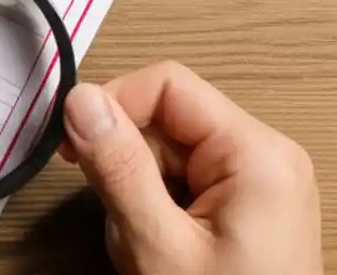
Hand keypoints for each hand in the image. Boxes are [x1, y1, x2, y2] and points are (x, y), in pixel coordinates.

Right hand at [62, 62, 321, 274]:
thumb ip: (119, 168)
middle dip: (126, 160)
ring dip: (138, 191)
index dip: (113, 103)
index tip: (71, 142)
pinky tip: (159, 251)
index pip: (168, 85)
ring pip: (170, 153)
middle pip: (168, 118)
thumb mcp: (158, 246)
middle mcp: (266, 156)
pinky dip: (157, 210)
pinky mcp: (248, 207)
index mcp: (256, 153)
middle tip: (112, 212)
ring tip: (144, 246)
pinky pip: (185, 183)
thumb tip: (82, 101)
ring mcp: (260, 183)